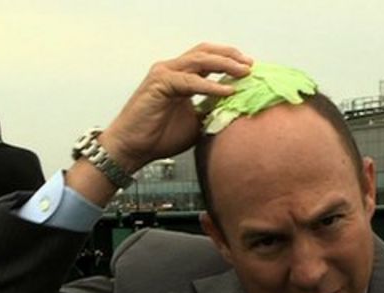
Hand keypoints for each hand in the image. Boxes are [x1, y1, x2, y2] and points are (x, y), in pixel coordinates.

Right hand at [102, 42, 252, 171]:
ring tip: (244, 73)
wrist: (132, 149)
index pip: (208, 59)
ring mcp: (164, 74)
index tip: (251, 68)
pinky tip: (227, 92)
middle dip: (230, 56)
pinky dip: (210, 86)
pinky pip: (190, 81)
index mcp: (180, 76)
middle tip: (250, 65)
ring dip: (224, 65)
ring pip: (199, 60)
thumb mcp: (195, 123)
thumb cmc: (159, 137)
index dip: (229, 60)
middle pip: (205, 52)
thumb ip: (212, 112)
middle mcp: (171, 69)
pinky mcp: (159, 84)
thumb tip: (236, 111)